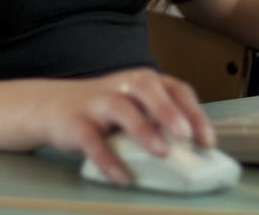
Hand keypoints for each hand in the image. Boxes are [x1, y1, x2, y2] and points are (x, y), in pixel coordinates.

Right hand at [36, 68, 215, 184]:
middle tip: (185, 136)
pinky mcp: (75, 122)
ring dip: (142, 127)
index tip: (207, 142)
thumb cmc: (104, 113)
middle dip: (168, 109)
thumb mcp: (134, 111)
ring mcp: (96, 101)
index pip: (174, 88)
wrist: (51, 106)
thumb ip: (158, 124)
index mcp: (141, 82)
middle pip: (146, 85)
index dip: (193, 111)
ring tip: (161, 152)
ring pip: (119, 106)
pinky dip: (106, 158)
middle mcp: (121, 86)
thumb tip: (195, 155)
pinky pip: (90, 137)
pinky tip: (121, 176)